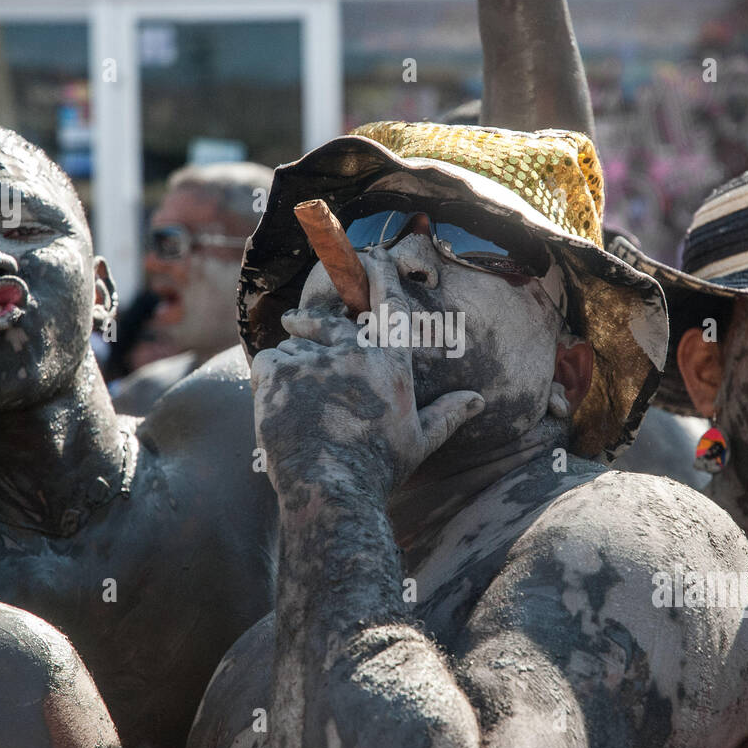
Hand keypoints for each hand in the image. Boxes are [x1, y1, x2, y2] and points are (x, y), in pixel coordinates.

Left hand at [251, 249, 484, 499]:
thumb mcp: (419, 441)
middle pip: (331, 318)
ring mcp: (314, 360)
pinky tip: (275, 402)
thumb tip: (477, 400)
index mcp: (391, 361)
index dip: (380, 273)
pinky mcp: (278, 373)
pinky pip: (270, 360)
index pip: (389, 301)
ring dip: (294, 360)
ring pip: (297, 344)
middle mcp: (354, 352)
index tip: (372, 256)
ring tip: (292, 392)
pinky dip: (270, 377)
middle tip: (297, 321)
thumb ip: (447, 414)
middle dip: (313, 318)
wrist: (331, 491)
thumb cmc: (378, 468)